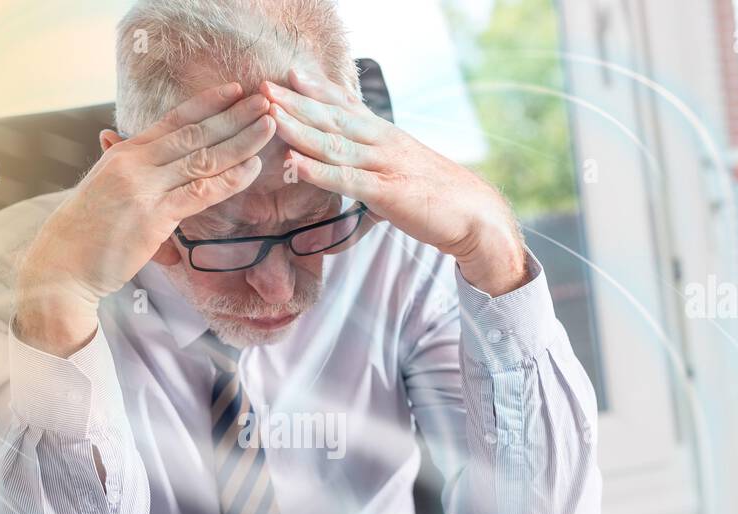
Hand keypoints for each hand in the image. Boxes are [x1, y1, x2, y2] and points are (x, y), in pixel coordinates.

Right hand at [16, 83, 275, 354]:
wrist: (61, 265)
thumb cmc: (82, 231)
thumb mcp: (100, 187)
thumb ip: (116, 163)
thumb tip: (113, 140)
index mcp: (123, 152)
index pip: (173, 119)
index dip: (207, 103)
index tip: (234, 90)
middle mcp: (135, 163)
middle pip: (194, 132)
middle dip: (233, 115)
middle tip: (265, 100)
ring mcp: (145, 189)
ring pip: (202, 159)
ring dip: (240, 142)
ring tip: (269, 127)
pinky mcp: (154, 218)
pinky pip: (200, 193)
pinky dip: (229, 180)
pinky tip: (251, 169)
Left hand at [263, 69, 527, 295]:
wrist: (474, 215)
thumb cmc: (436, 200)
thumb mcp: (398, 182)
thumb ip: (367, 189)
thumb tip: (340, 209)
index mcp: (386, 136)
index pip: (347, 107)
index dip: (318, 90)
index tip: (290, 74)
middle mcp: (383, 142)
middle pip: (332, 118)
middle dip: (296, 102)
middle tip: (262, 86)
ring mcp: (384, 165)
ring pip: (333, 143)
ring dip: (299, 128)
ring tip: (269, 115)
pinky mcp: (386, 192)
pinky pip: (345, 179)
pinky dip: (317, 171)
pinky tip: (294, 165)